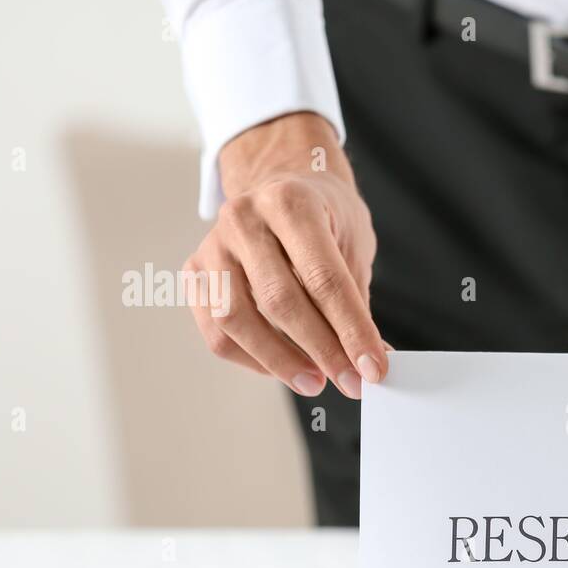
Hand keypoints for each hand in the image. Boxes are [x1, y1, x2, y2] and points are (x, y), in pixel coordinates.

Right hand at [183, 112, 385, 398]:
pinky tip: (283, 367)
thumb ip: (357, 299)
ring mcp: (212, 244)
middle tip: (351, 383)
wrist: (280, 183)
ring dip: (280, 361)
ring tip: (315, 382)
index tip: (373, 369)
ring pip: (236, 320)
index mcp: (291, 201)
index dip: (351, 330)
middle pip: (280, 301)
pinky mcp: (194, 272)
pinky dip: (251, 359)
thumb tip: (370, 361)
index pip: (324, 279)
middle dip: (321, 351)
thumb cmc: (324, 216)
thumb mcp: (353, 241)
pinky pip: (216, 331)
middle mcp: (243, 218)